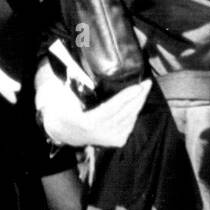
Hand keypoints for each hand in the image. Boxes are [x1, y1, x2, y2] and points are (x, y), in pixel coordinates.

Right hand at [36, 64, 151, 147]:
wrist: (64, 133)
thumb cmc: (64, 112)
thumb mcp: (62, 99)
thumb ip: (70, 86)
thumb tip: (74, 68)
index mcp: (88, 122)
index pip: (112, 108)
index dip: (127, 96)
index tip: (139, 86)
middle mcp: (101, 133)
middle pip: (125, 113)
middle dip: (139, 97)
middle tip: (147, 83)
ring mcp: (110, 139)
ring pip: (130, 119)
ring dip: (138, 104)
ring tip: (144, 90)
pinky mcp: (116, 141)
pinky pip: (130, 125)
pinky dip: (134, 114)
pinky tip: (136, 104)